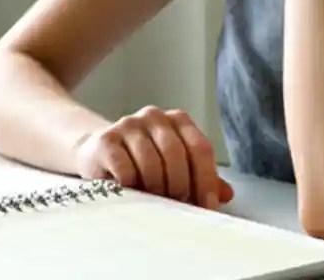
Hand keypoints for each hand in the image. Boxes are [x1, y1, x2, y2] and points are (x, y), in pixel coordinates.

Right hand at [71, 106, 234, 208]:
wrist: (97, 155)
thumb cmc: (142, 164)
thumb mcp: (174, 168)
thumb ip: (200, 177)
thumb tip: (226, 194)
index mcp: (177, 120)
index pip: (200, 148)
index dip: (206, 180)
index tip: (207, 207)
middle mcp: (153, 116)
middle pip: (176, 153)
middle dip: (180, 186)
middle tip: (177, 206)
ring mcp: (128, 124)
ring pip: (150, 162)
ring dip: (155, 188)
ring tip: (154, 201)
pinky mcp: (105, 139)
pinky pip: (125, 168)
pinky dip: (132, 185)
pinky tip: (131, 191)